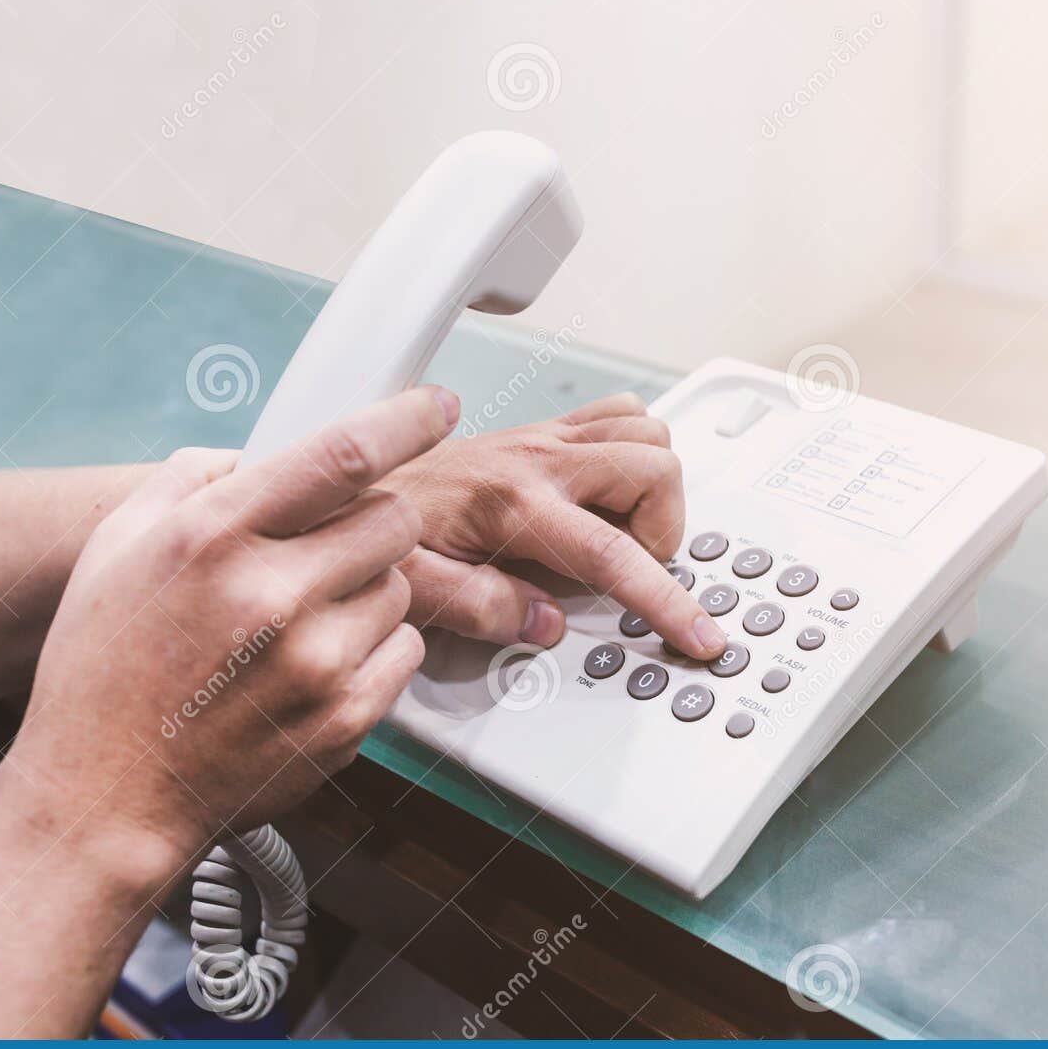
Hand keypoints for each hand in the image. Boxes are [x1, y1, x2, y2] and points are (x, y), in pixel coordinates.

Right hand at [0, 385, 457, 865]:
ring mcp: (315, 663)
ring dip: (368, 592)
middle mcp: (271, 596)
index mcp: (212, 537)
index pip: (342, 455)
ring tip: (300, 625)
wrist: (105, 799)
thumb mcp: (119, 548)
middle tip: (326, 552)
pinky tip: (314, 668)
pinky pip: (405, 651)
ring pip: (401, 587)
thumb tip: (257, 453)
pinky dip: (374, 652)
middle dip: (372, 523)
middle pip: (395, 519)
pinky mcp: (345, 719)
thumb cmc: (105, 669)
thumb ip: (191, 480)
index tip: (437, 404)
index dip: (405, 421)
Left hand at [383, 392, 726, 658]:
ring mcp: (543, 439)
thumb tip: (546, 624)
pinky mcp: (542, 432)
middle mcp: (536, 459)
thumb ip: (483, 607)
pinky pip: (618, 415)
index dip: (664, 600)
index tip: (698, 633)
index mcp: (512, 502)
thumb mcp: (415, 590)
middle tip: (637, 566)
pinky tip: (613, 491)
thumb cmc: (382, 536)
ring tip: (629, 530)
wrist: (349, 486)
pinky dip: (635, 448)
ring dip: (656, 484)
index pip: (612, 553)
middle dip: (666, 527)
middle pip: (653, 468)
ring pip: (646, 431)